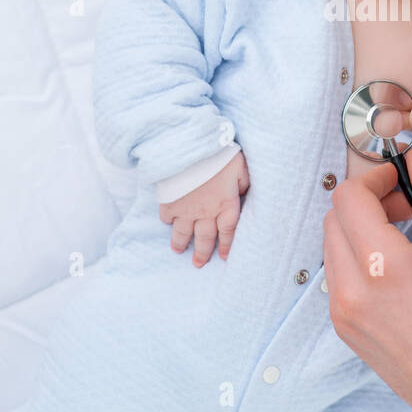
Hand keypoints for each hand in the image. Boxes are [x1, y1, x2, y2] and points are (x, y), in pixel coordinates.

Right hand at [160, 151, 248, 265]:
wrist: (192, 147)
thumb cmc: (220, 154)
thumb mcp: (241, 166)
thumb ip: (244, 181)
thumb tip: (244, 190)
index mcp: (227, 204)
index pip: (228, 231)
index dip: (226, 245)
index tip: (223, 256)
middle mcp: (207, 212)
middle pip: (205, 237)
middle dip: (202, 252)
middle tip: (199, 264)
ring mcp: (186, 208)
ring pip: (183, 232)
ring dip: (180, 243)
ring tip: (178, 250)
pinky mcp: (169, 201)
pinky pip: (167, 217)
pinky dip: (167, 221)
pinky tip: (168, 223)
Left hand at [322, 147, 411, 411]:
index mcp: (384, 266)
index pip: (350, 196)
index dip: (374, 178)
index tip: (396, 179)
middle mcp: (353, 288)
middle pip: (335, 216)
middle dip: (368, 201)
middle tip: (404, 205)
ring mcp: (343, 310)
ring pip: (332, 243)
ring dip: (360, 228)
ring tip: (402, 235)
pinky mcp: (343, 325)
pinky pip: (337, 273)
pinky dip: (357, 256)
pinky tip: (393, 265)